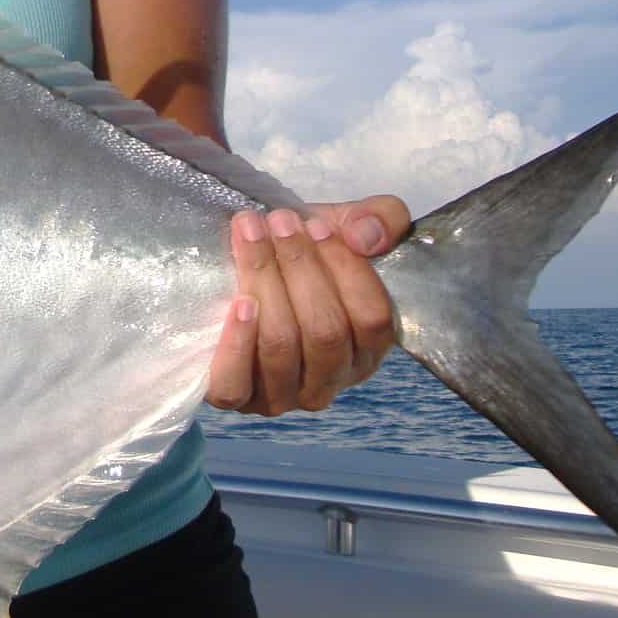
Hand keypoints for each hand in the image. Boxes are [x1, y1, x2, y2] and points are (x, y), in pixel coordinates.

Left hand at [206, 196, 410, 415]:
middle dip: (300, 267)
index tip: (316, 224)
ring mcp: (284, 395)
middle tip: (278, 221)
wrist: (244, 270)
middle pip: (324, 331)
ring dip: (264, 283)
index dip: (347, 269)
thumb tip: (365, 237)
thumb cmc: (302, 256)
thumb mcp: (345, 227)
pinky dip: (237, 344)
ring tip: (249, 235)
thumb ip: (379, 219)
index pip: (372, 318)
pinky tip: (238, 302)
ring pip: (281, 346)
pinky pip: (237, 385)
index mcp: (368, 348)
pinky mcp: (239, 398)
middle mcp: (331, 380)